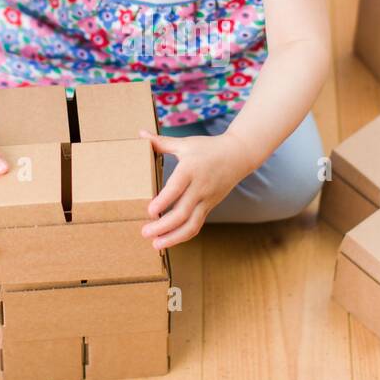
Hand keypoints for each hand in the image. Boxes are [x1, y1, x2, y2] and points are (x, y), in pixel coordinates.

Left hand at [140, 130, 256, 249]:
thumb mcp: (185, 143)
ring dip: (173, 237)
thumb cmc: (209, 148)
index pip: (176, 189)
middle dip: (163, 226)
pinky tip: (169, 240)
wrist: (239, 155)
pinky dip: (183, 235)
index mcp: (191, 169)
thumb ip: (162, 142)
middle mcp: (199, 187)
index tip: (149, 211)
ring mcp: (206, 199)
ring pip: (191, 224)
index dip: (163, 202)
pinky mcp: (209, 207)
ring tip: (156, 245)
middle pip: (182, 212)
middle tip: (145, 233)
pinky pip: (197, 225)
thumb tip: (140, 134)